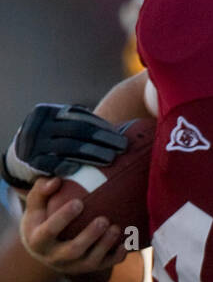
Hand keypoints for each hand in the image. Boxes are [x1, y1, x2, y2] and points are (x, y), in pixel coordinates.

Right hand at [2, 104, 127, 189]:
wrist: (20, 156)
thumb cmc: (49, 141)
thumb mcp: (57, 126)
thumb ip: (77, 123)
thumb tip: (120, 125)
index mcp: (48, 112)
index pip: (79, 117)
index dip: (101, 126)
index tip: (120, 135)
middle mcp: (41, 125)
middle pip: (77, 131)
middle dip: (102, 138)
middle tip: (123, 146)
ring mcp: (35, 143)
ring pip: (69, 147)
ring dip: (92, 153)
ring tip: (112, 158)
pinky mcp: (32, 161)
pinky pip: (53, 164)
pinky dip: (69, 166)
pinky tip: (85, 170)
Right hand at [19, 177, 127, 276]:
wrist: (45, 249)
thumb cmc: (41, 219)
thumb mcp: (35, 205)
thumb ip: (41, 191)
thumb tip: (56, 180)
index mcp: (38, 241)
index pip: (49, 231)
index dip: (64, 218)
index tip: (79, 203)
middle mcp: (54, 258)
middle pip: (73, 251)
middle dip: (90, 236)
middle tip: (104, 219)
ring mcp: (71, 266)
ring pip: (90, 261)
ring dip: (105, 246)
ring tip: (116, 228)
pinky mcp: (86, 270)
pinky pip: (103, 266)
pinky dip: (116, 257)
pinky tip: (126, 245)